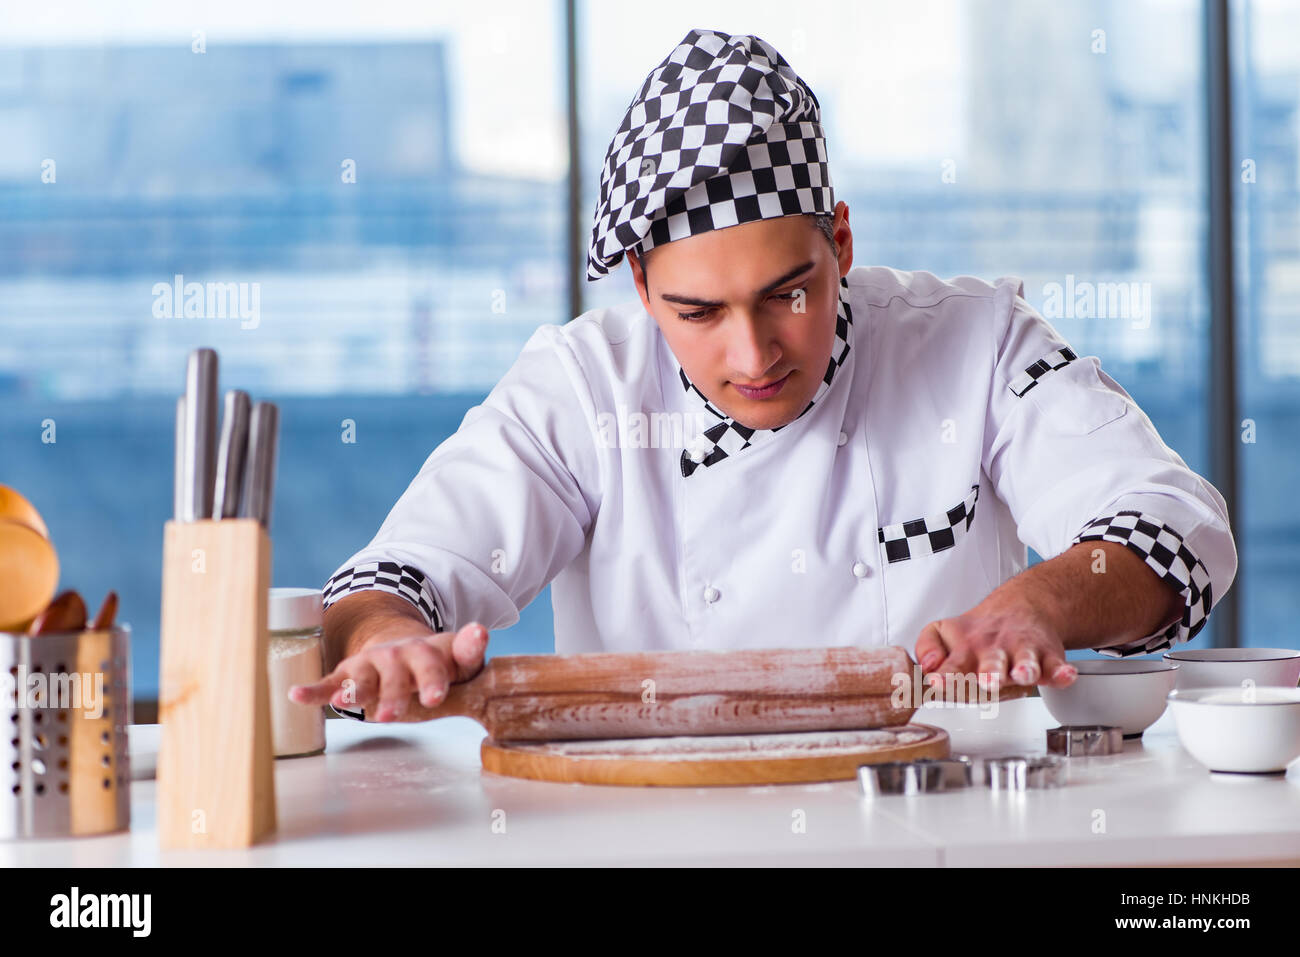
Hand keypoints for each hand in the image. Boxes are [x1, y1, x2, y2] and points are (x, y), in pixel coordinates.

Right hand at [290, 621, 489, 721]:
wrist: (402, 645)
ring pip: (362, 678)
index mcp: (427, 653)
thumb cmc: (435, 661)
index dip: (432, 680)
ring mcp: (371, 664)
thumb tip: (480, 631)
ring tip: (347, 703)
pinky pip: (329, 683)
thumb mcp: (458, 659)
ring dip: (355, 691)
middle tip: (391, 716)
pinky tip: (297, 695)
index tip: (434, 696)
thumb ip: (469, 650)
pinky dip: (313, 690)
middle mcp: (397, 655)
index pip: (433, 665)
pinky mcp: (348, 674)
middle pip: (395, 675)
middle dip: (392, 695)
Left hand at [914, 586, 1077, 692]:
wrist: (1022, 607)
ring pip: (1025, 662)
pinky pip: (1058, 665)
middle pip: (992, 664)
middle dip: (990, 674)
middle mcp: (994, 651)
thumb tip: (925, 667)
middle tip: (987, 683)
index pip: (953, 664)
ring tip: (1022, 675)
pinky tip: (1065, 675)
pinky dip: (1062, 672)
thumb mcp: (944, 633)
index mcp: (966, 649)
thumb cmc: (980, 632)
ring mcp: (1022, 653)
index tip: (937, 682)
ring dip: (1024, 669)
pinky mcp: (1048, 657)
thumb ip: (927, 648)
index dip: (945, 675)